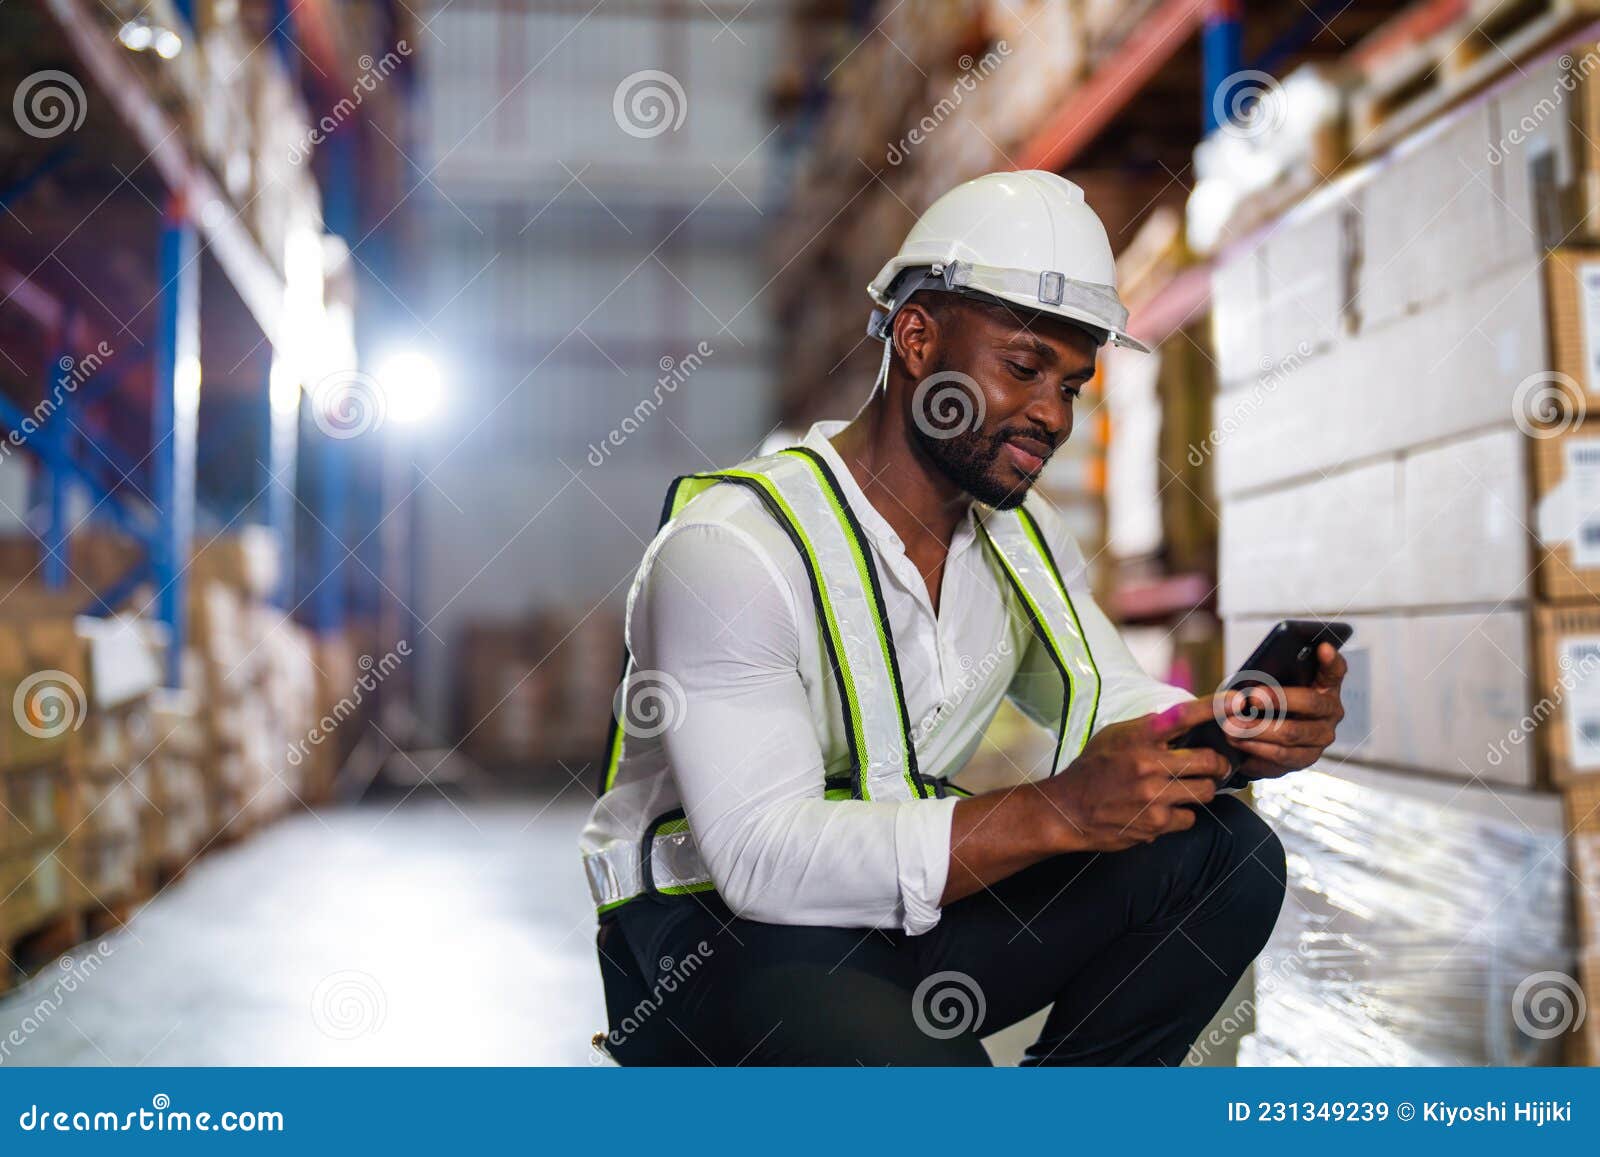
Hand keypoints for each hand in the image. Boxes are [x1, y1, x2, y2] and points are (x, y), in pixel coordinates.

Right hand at [1042, 698, 1232, 852]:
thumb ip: (1146, 727)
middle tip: (1216, 766)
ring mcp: (1154, 796)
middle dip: (1218, 764)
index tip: (1237, 702)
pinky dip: (1183, 815)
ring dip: (1202, 790)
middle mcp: (1149, 764)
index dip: (1215, 707)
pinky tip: (1166, 810)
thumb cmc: (1092, 769)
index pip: (1184, 715)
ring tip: (1189, 789)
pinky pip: (1189, 818)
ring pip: (1205, 791)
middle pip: (1210, 761)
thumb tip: (1180, 719)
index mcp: (1139, 737)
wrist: (1068, 809)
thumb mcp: (1113, 735)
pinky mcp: (1155, 823)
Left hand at [1224, 642, 1346, 780]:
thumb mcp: (1266, 684)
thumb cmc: (1265, 701)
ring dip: (1257, 730)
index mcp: (1325, 685)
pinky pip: (1281, 757)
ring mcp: (1322, 737)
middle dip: (1276, 699)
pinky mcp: (1306, 759)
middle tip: (1250, 698)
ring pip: (1291, 733)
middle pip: (1310, 702)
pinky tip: (1237, 744)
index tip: (1322, 646)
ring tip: (1230, 726)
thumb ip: (1266, 678)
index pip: (1334, 670)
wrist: (1261, 736)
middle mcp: (1331, 711)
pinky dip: (1255, 750)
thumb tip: (1246, 689)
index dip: (1330, 659)